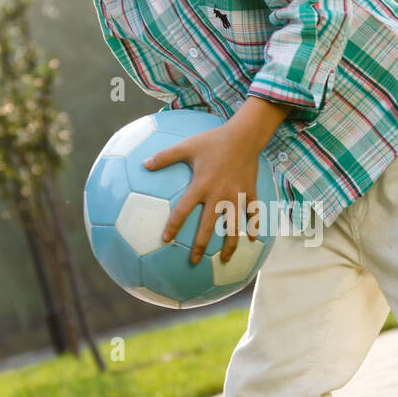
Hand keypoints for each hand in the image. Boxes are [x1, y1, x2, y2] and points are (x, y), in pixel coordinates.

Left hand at [142, 125, 261, 264]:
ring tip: (225, 260)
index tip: (166, 239)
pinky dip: (253, 226)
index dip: (173, 226)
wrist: (243, 135)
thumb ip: (165, 157)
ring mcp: (236, 195)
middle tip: (194, 261)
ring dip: (230, 244)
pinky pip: (253, 213)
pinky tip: (252, 240)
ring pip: (233, 226)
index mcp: (201, 186)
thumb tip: (144, 164)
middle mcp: (218, 195)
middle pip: (208, 226)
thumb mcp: (187, 146)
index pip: (183, 210)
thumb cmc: (213, 140)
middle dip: (201, 246)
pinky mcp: (249, 192)